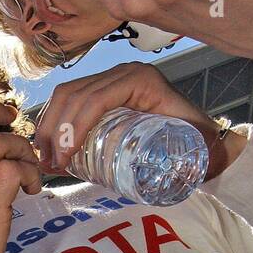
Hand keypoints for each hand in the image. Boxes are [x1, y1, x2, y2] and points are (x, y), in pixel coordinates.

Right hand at [32, 61, 245, 182]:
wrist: (206, 136)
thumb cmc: (200, 143)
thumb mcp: (192, 145)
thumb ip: (175, 156)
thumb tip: (144, 179)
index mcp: (141, 80)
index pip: (96, 99)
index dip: (74, 128)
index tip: (64, 160)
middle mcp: (123, 73)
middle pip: (75, 94)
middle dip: (55, 130)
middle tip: (50, 164)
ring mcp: (111, 79)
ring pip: (67, 93)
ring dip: (49, 125)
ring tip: (46, 158)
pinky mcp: (103, 90)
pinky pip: (71, 98)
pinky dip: (55, 120)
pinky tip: (49, 145)